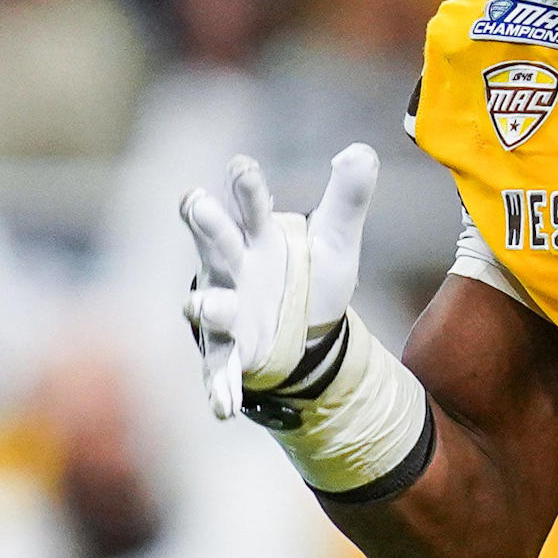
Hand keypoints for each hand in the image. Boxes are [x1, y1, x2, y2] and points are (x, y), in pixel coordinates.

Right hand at [181, 145, 377, 422]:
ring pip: (209, 303)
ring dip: (207, 305)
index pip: (249, 202)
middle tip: (196, 202)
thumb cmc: (312, 279)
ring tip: (206, 306)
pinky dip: (221, 386)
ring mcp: (227, 309)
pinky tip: (225, 406)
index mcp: (257, 234)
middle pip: (215, 240)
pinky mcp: (230, 351)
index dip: (244, 184)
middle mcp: (233, 266)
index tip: (242, 166)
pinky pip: (220, 368)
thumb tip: (362, 151)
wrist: (310, 338)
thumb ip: (348, 197)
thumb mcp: (337, 240)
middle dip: (206, 223)